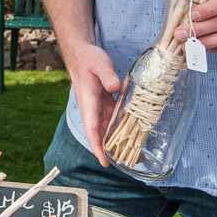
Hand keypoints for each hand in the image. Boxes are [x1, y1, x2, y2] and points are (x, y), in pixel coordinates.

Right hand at [62, 41, 120, 167]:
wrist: (82, 54)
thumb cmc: (88, 59)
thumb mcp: (99, 64)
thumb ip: (107, 76)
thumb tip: (115, 88)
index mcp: (89, 103)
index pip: (91, 130)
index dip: (97, 147)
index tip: (104, 162)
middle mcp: (92, 109)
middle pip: (100, 135)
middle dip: (111, 150)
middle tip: (130, 162)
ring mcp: (98, 107)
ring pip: (107, 128)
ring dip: (117, 141)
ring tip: (135, 152)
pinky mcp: (104, 103)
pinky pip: (112, 119)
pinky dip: (120, 127)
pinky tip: (131, 133)